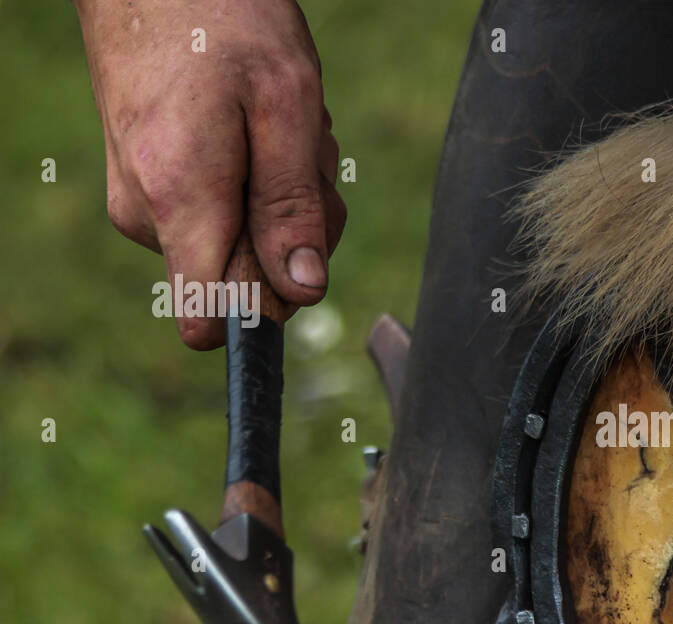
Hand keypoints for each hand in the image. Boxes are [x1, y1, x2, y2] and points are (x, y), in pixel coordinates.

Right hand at [74, 0, 345, 346]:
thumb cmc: (225, 21)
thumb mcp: (286, 105)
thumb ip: (293, 206)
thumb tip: (303, 291)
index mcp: (179, 199)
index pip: (210, 317)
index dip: (265, 306)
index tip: (296, 259)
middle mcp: (147, 215)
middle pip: (244, 282)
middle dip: (295, 234)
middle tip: (302, 158)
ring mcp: (141, 205)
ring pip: (240, 247)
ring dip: (282, 200)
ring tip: (275, 131)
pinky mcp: (147, 192)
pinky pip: (221, 219)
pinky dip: (257, 185)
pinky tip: (256, 133)